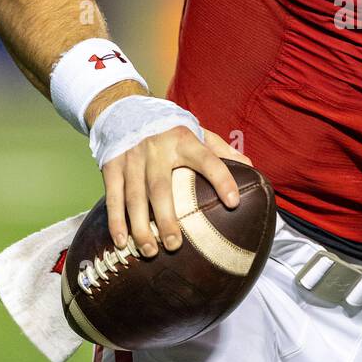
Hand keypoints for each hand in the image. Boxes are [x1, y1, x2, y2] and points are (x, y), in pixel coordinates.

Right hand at [102, 123, 250, 257]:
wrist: (124, 110)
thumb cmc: (169, 130)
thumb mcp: (196, 131)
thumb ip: (220, 149)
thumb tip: (250, 167)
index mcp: (184, 140)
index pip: (207, 159)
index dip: (221, 179)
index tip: (233, 203)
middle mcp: (156, 149)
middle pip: (161, 188)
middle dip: (167, 219)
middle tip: (175, 245)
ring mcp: (131, 158)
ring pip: (135, 197)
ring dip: (140, 227)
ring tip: (152, 251)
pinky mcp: (111, 165)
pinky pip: (113, 197)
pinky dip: (116, 221)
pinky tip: (122, 242)